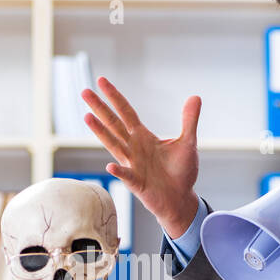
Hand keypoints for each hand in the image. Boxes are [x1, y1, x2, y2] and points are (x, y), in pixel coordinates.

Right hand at [81, 76, 201, 236]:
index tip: (101, 81)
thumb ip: (189, 120)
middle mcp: (133, 148)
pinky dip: (119, 171)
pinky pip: (127, 176)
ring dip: (101, 132)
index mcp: (143, 136)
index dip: (114, 96)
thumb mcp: (188, 142)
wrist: (180, 198)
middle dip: (99, 108)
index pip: (125, 112)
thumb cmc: (180, 172)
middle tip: (84, 91)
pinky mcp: (137, 183)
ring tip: (87, 117)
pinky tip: (111, 166)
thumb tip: (195, 96)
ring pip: (114, 145)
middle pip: (113, 123)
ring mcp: (132, 165)